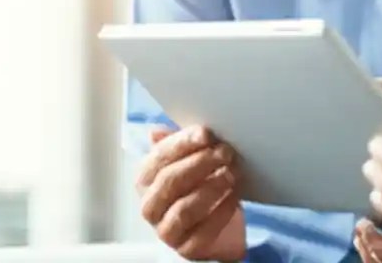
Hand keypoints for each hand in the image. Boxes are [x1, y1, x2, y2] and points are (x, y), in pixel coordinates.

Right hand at [136, 126, 245, 261]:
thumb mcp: (191, 158)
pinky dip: (220, 213)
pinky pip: (202, 232)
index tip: (206, 133)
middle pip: (169, 181)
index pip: (158, 158)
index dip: (182, 143)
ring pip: (183, 209)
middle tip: (225, 152)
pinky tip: (234, 197)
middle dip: (200, 163)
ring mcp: (166, 230)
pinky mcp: (186, 248)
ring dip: (210, 188)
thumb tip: (155, 132)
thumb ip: (178, 143)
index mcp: (146, 179)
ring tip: (231, 174)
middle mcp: (150, 206)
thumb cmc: (201, 184)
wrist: (219, 222)